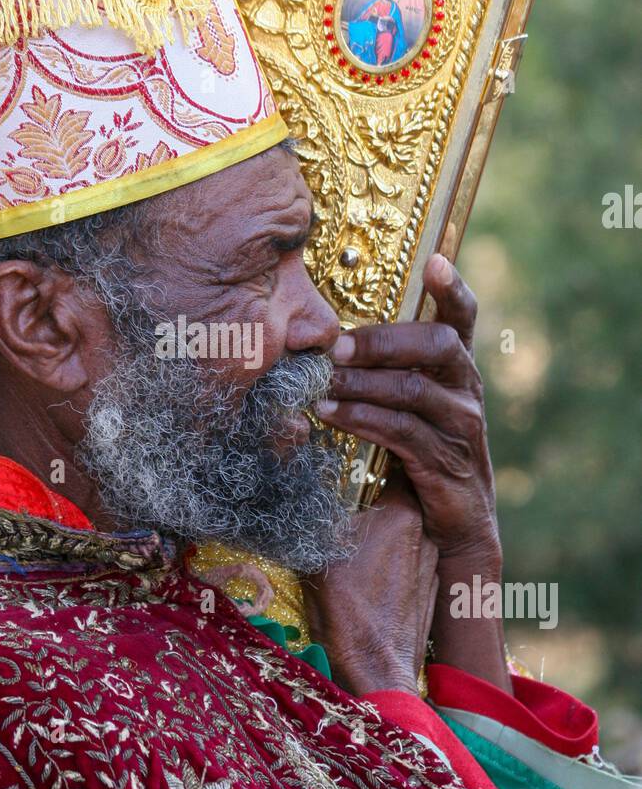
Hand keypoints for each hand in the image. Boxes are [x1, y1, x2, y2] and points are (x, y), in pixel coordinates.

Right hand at [301, 476, 438, 697]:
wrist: (378, 673)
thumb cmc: (344, 613)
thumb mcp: (318, 552)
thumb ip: (319, 511)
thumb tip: (305, 488)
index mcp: (402, 513)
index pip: (388, 464)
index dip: (364, 461)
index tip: (343, 463)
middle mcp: (426, 531)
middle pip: (396, 494)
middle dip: (370, 496)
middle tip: (340, 503)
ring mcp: (433, 559)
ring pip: (404, 526)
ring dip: (381, 527)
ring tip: (352, 542)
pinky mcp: (432, 585)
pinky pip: (410, 554)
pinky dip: (391, 555)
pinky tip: (369, 573)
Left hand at [315, 253, 509, 690]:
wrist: (449, 528)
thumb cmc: (414, 457)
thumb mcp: (400, 409)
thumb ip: (377, 375)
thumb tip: (323, 342)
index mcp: (457, 371)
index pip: (464, 319)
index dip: (454, 289)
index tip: (434, 260)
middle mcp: (468, 392)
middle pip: (438, 345)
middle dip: (384, 339)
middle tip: (336, 345)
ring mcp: (462, 428)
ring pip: (414, 389)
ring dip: (362, 384)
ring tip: (320, 385)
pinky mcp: (448, 464)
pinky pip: (402, 432)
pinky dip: (361, 419)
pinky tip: (329, 414)